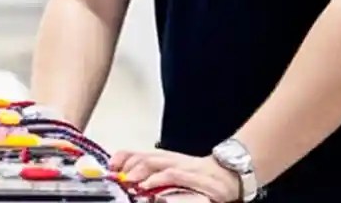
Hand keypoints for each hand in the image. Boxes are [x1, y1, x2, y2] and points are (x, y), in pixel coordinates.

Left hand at [109, 149, 239, 202]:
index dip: (122, 158)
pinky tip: (150, 187)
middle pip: (144, 157)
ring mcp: (183, 168)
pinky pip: (174, 176)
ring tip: (130, 181)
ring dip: (140, 172)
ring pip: (156, 164)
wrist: (230, 175)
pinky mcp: (195, 178)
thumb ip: (153, 176)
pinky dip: (160, 180)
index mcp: (164, 159)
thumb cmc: (200, 176)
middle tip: (116, 177)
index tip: (110, 166)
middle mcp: (171, 161)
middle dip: (128, 166)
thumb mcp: (173, 174)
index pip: (138, 153)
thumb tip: (130, 180)